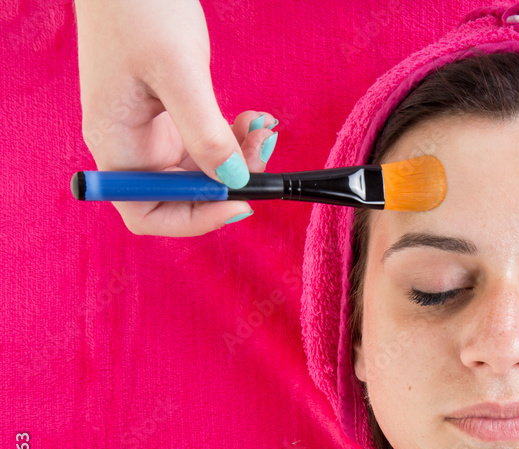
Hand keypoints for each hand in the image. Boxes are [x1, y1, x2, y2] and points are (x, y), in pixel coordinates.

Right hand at [74, 0, 278, 235]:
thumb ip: (204, 130)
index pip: (146, 213)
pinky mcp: (171, 112)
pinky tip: (254, 118)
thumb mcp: (177, 70)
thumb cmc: (139, 8)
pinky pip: (207, 142)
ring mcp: (151, 129)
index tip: (237, 201)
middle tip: (263, 154)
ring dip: (238, 158)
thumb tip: (234, 180)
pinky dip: (233, 136)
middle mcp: (130, 144)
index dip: (192, 219)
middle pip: (182, 195)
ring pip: (201, 169)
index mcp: (116, 143)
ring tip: (264, 129)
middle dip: (227, 183)